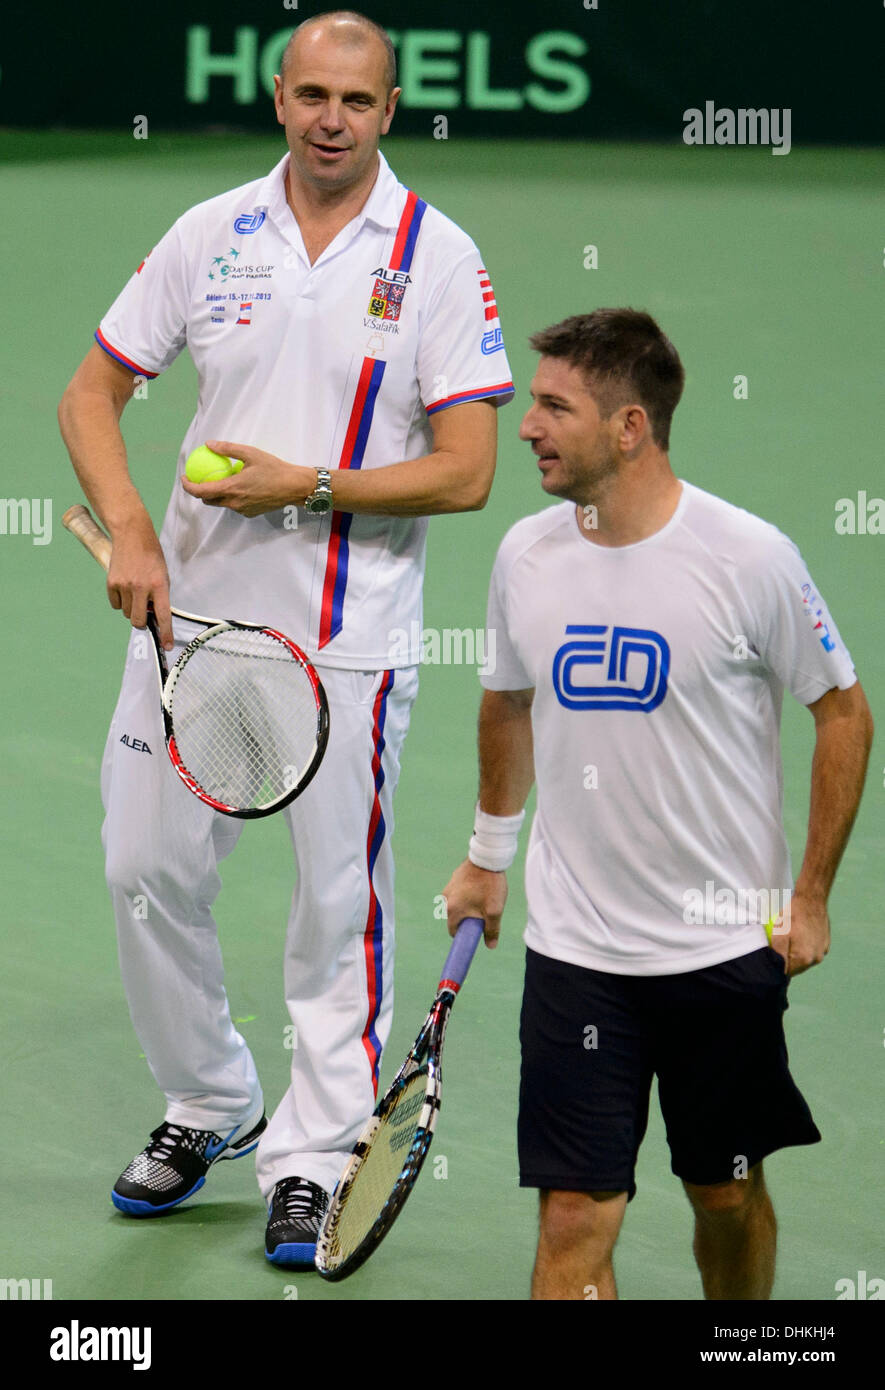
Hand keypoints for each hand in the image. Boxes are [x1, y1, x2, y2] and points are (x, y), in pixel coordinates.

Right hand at [107, 515, 172, 649]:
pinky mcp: (111, 583)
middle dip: (142, 621)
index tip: (167, 645)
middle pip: (138, 620)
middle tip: (144, 612)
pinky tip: (125, 588)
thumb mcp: (163, 575)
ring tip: (135, 591)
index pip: (163, 615)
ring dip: (131, 608)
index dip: (166, 632)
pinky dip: (120, 601)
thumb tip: (154, 617)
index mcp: (159, 585)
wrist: (131, 535)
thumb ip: (160, 596)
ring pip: (126, 613)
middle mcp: (141, 587)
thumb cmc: (151, 556)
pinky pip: (115, 604)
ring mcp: (124, 585)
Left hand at [179, 439, 318, 516]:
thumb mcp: (250, 453)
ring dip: (217, 494)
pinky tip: (239, 486)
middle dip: (200, 491)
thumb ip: (227, 449)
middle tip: (201, 478)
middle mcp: (234, 502)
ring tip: (222, 479)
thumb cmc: (274, 469)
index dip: (188, 486)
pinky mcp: (250, 513)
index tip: (185, 477)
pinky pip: (234, 505)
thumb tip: (209, 444)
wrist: (294, 487)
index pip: (201, 492)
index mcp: (231, 488)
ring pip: (221, 503)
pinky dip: (231, 496)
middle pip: (208, 500)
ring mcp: (242, 510)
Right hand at [441, 859, 508, 948]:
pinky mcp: (454, 878)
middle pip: (455, 917)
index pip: (453, 930)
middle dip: (467, 920)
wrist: (487, 858)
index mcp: (453, 909)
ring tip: (484, 899)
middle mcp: (446, 899)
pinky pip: (459, 893)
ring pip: (457, 904)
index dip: (464, 935)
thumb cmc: (490, 885)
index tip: (474, 933)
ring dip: (468, 906)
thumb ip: (492, 930)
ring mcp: (449, 887)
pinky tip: (481, 889)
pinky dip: (468, 895)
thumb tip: (490, 946)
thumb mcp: (494, 911)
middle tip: (483, 915)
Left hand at [768, 891, 829, 975]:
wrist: (811, 899)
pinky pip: (812, 951)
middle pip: (797, 968)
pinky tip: (798, 936)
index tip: (771, 958)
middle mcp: (816, 959)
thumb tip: (777, 967)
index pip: (787, 973)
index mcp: (804, 958)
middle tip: (777, 949)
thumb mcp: (779, 933)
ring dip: (796, 955)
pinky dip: (805, 947)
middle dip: (787, 963)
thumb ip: (779, 952)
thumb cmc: (792, 915)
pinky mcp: (826, 944)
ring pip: (805, 960)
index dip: (778, 968)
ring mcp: (823, 951)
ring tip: (788, 942)